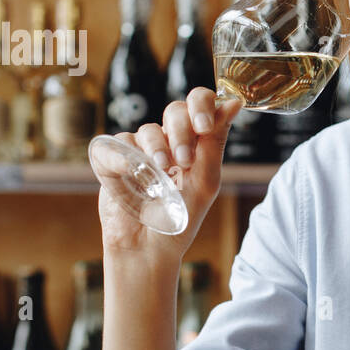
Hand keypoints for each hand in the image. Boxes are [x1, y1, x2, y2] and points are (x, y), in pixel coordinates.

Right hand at [97, 88, 243, 264]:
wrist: (150, 247)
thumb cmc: (181, 217)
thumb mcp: (205, 180)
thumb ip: (215, 141)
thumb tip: (235, 102)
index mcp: (195, 142)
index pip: (200, 103)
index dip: (202, 105)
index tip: (204, 125)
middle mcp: (168, 140)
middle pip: (175, 110)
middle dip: (182, 132)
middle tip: (184, 160)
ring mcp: (140, 148)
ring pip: (149, 129)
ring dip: (158, 147)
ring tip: (162, 171)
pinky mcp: (113, 159)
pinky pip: (118, 143)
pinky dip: (127, 156)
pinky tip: (134, 173)